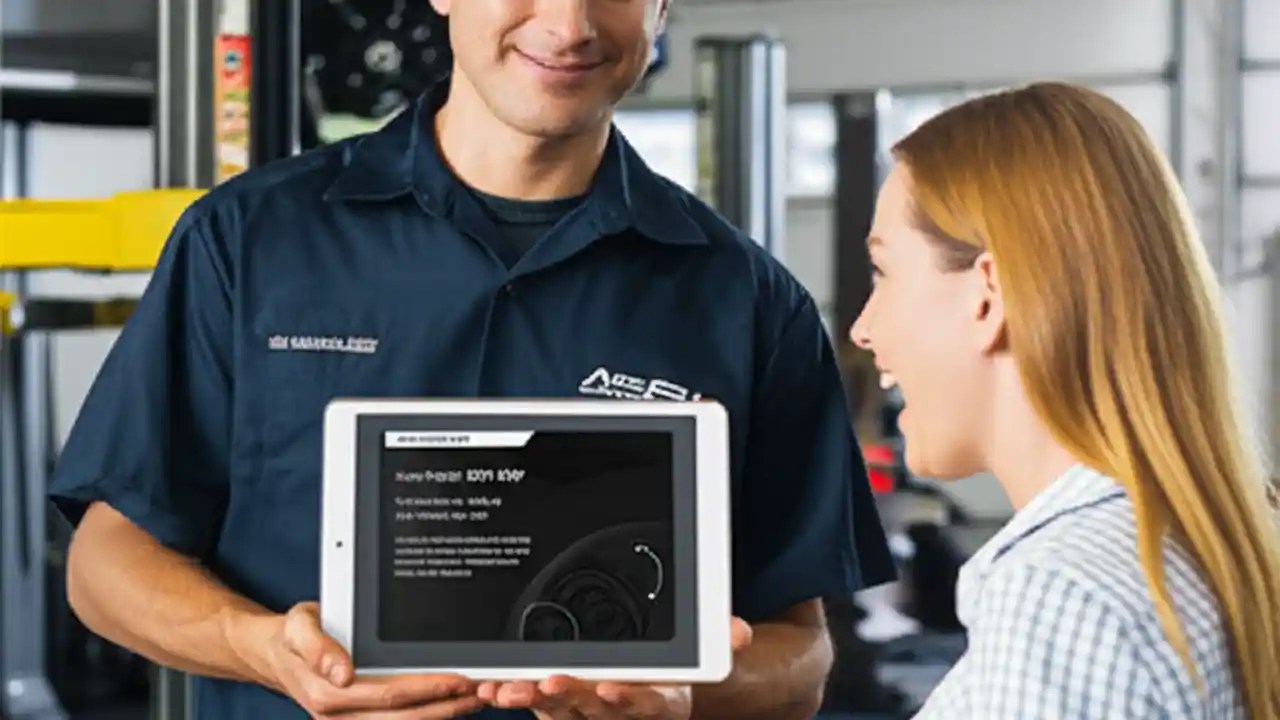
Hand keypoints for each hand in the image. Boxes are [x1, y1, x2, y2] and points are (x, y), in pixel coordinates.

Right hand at [245, 602, 483, 718]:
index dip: (427, 690)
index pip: (388, 695)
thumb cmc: (291, 637)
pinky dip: (426, 717)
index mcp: (327, 692)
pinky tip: (449, 707)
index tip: (458, 680)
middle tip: (479, 692)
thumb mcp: (297, 626)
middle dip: (446, 706)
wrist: (275, 653)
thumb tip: (342, 672)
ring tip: (474, 700)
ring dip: (441, 715)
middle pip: (403, 718)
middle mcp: (338, 714)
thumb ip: (317, 647)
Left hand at [477, 617, 752, 719]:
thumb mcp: (707, 656)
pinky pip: (537, 706)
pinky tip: (490, 687)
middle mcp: (620, 715)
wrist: (660, 693)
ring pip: (557, 712)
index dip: (625, 700)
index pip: (642, 704)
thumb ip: (722, 642)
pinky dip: (514, 696)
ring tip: (508, 690)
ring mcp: (589, 715)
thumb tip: (738, 634)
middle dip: (568, 699)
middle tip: (549, 684)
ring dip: (531, 701)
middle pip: (591, 711)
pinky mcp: (563, 708)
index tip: (610, 689)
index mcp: (659, 703)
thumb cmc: (679, 673)